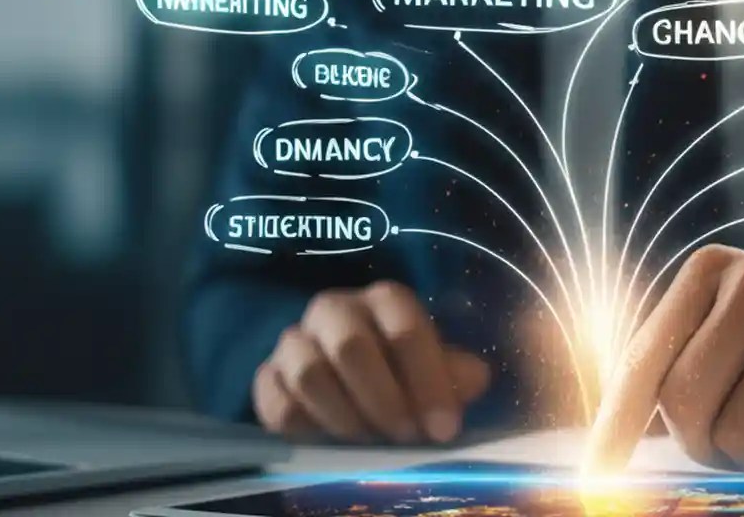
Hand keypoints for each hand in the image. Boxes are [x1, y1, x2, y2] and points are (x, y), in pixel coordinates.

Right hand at [253, 280, 489, 443]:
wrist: (344, 372)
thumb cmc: (401, 367)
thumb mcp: (435, 365)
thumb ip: (457, 372)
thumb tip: (475, 378)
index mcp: (384, 300)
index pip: (405, 327)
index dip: (428, 379)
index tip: (444, 426)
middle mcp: (334, 309)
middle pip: (351, 346)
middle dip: (384, 400)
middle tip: (406, 436)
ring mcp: (295, 340)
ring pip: (310, 374)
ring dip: (347, 417)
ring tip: (372, 441)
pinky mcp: (268, 376)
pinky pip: (278, 404)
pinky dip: (308, 430)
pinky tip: (332, 442)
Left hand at [586, 245, 743, 472]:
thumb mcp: (740, 339)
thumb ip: (682, 372)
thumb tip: (615, 440)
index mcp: (713, 270)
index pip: (644, 357)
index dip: (616, 424)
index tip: (597, 475)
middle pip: (685, 401)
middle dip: (706, 444)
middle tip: (740, 440)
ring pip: (739, 433)